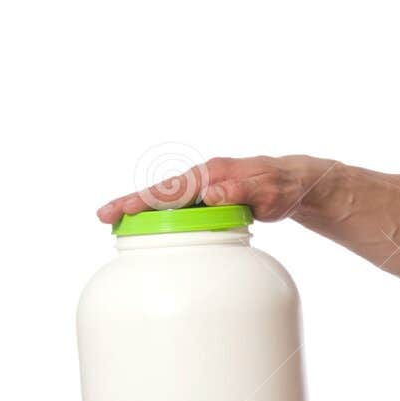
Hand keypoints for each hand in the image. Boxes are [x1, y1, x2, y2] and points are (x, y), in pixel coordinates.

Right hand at [97, 155, 344, 225]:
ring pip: (167, 199)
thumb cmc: (283, 187)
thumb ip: (241, 191)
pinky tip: (148, 227)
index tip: (124, 209)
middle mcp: (205, 177)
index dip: (146, 199)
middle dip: (131, 202)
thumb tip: (209, 193)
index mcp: (213, 173)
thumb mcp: (267, 190)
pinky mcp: (210, 198)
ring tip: (114, 223)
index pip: (173, 188)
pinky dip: (161, 214)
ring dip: (141, 209)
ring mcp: (206, 187)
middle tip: (102, 216)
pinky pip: (181, 206)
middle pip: (161, 192)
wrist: (297, 183)